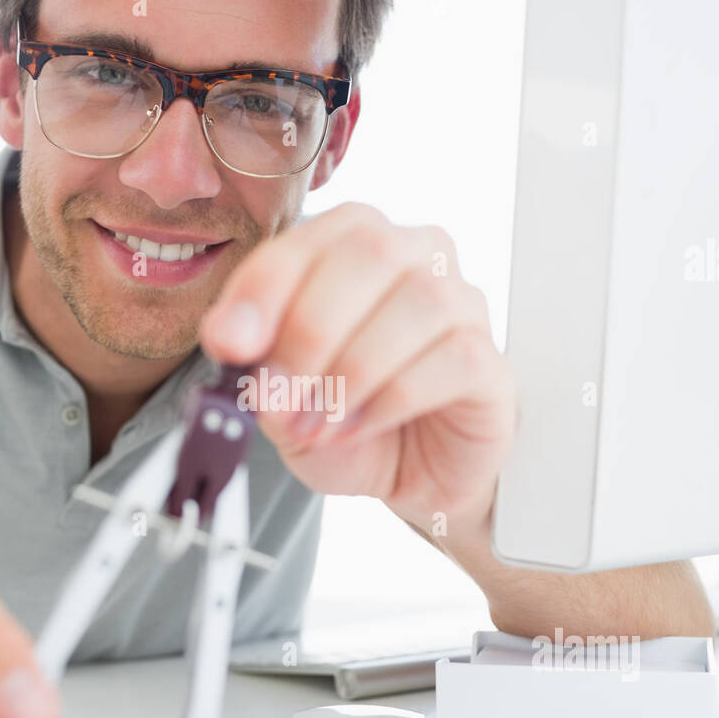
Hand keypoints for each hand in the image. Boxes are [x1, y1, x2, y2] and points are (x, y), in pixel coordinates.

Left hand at [200, 203, 515, 535]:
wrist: (410, 478)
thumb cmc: (349, 421)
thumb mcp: (280, 397)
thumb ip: (254, 363)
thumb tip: (233, 339)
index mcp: (353, 244)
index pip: (307, 239)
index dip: (262, 289)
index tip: (228, 345)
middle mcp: (415, 256)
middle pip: (369, 253)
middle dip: (310, 331)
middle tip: (279, 398)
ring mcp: (462, 303)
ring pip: (417, 302)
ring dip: (353, 371)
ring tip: (319, 424)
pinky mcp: (489, 360)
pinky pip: (451, 358)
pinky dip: (393, 397)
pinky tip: (360, 426)